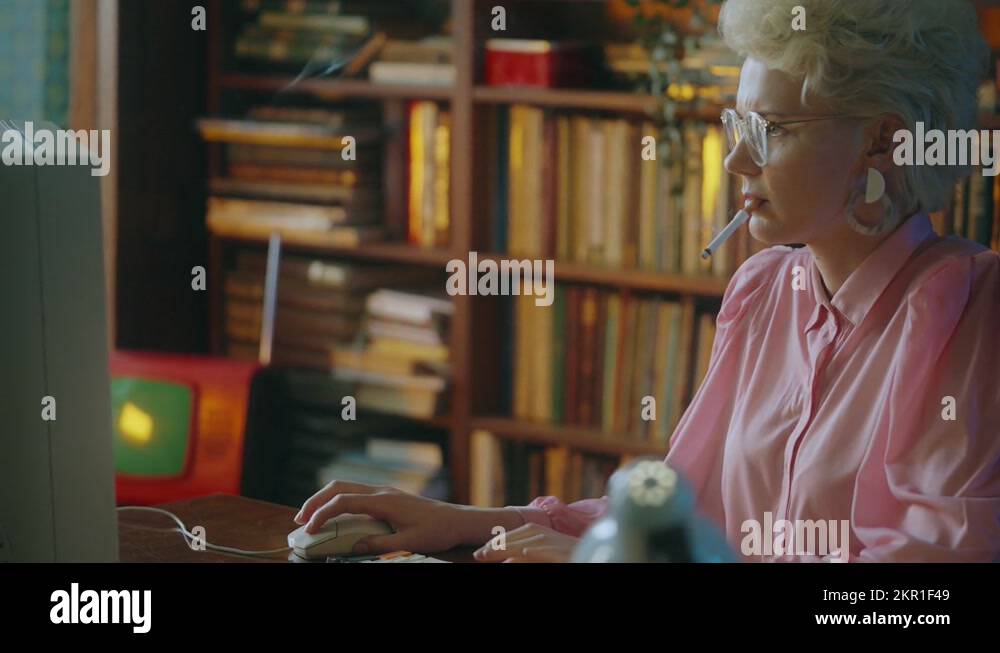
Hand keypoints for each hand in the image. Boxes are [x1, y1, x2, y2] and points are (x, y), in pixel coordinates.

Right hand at [294, 481, 470, 554]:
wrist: (456, 520)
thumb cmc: (436, 531)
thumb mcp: (409, 543)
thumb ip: (380, 545)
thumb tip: (353, 548)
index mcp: (384, 500)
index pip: (344, 502)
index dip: (322, 514)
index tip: (309, 529)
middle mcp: (381, 491)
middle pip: (339, 487)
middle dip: (316, 501)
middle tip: (299, 520)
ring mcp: (384, 492)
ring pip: (346, 487)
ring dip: (325, 500)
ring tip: (310, 517)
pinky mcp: (387, 497)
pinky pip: (356, 494)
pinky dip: (339, 502)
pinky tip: (335, 515)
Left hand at [473, 523, 578, 562]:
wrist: (597, 556)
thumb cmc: (566, 555)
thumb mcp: (544, 551)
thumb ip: (527, 552)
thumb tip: (506, 559)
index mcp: (540, 531)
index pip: (514, 534)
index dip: (497, 542)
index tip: (481, 551)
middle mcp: (547, 534)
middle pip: (517, 537)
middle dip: (497, 545)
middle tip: (478, 554)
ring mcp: (556, 542)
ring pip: (528, 542)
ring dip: (508, 547)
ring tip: (489, 554)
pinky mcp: (564, 553)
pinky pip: (546, 550)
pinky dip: (534, 550)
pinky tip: (521, 553)